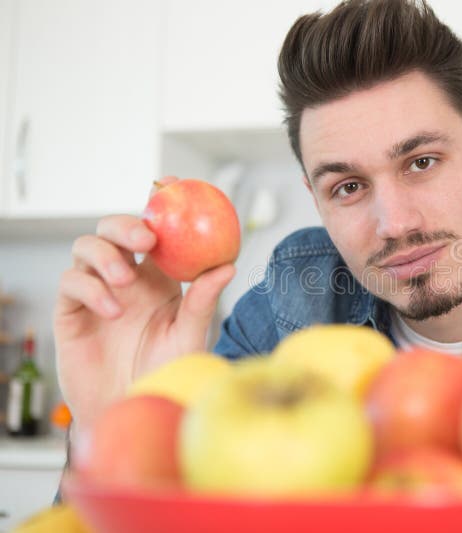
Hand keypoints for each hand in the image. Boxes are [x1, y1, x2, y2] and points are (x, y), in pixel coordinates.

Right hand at [54, 177, 235, 429]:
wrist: (132, 407)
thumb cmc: (166, 371)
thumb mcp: (190, 335)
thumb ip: (203, 301)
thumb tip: (228, 266)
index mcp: (157, 276)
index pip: (155, 228)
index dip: (161, 201)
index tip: (175, 183)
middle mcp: (125, 277)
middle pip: (113, 229)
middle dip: (126, 224)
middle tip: (146, 238)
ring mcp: (95, 291)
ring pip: (86, 247)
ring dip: (105, 255)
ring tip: (124, 281)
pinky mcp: (71, 312)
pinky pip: (71, 283)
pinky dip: (90, 288)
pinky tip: (112, 310)